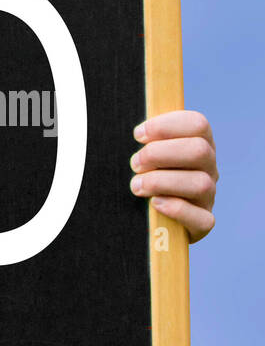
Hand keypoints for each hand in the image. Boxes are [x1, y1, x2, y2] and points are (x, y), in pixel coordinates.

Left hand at [129, 110, 215, 242]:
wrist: (152, 215)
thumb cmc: (144, 172)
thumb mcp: (146, 151)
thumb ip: (147, 138)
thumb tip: (137, 132)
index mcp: (199, 142)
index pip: (197, 124)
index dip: (166, 126)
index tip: (137, 135)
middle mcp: (209, 167)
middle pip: (199, 151)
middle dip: (159, 154)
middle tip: (135, 163)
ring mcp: (209, 195)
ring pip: (201, 184)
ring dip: (162, 182)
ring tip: (137, 185)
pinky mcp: (204, 221)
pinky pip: (202, 218)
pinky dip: (177, 210)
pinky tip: (155, 203)